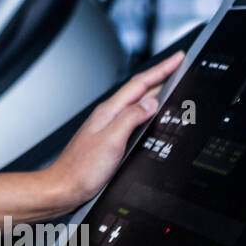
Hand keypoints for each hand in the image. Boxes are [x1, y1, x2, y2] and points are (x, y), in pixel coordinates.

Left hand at [46, 50, 185, 209]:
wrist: (65, 187)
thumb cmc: (82, 168)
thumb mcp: (111, 140)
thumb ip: (131, 118)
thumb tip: (151, 102)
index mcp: (109, 111)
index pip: (140, 84)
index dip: (161, 69)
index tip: (178, 58)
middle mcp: (108, 116)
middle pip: (140, 91)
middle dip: (162, 77)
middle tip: (180, 67)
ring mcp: (109, 127)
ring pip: (138, 105)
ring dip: (156, 94)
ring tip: (172, 86)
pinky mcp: (111, 140)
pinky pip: (134, 119)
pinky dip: (148, 113)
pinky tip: (153, 117)